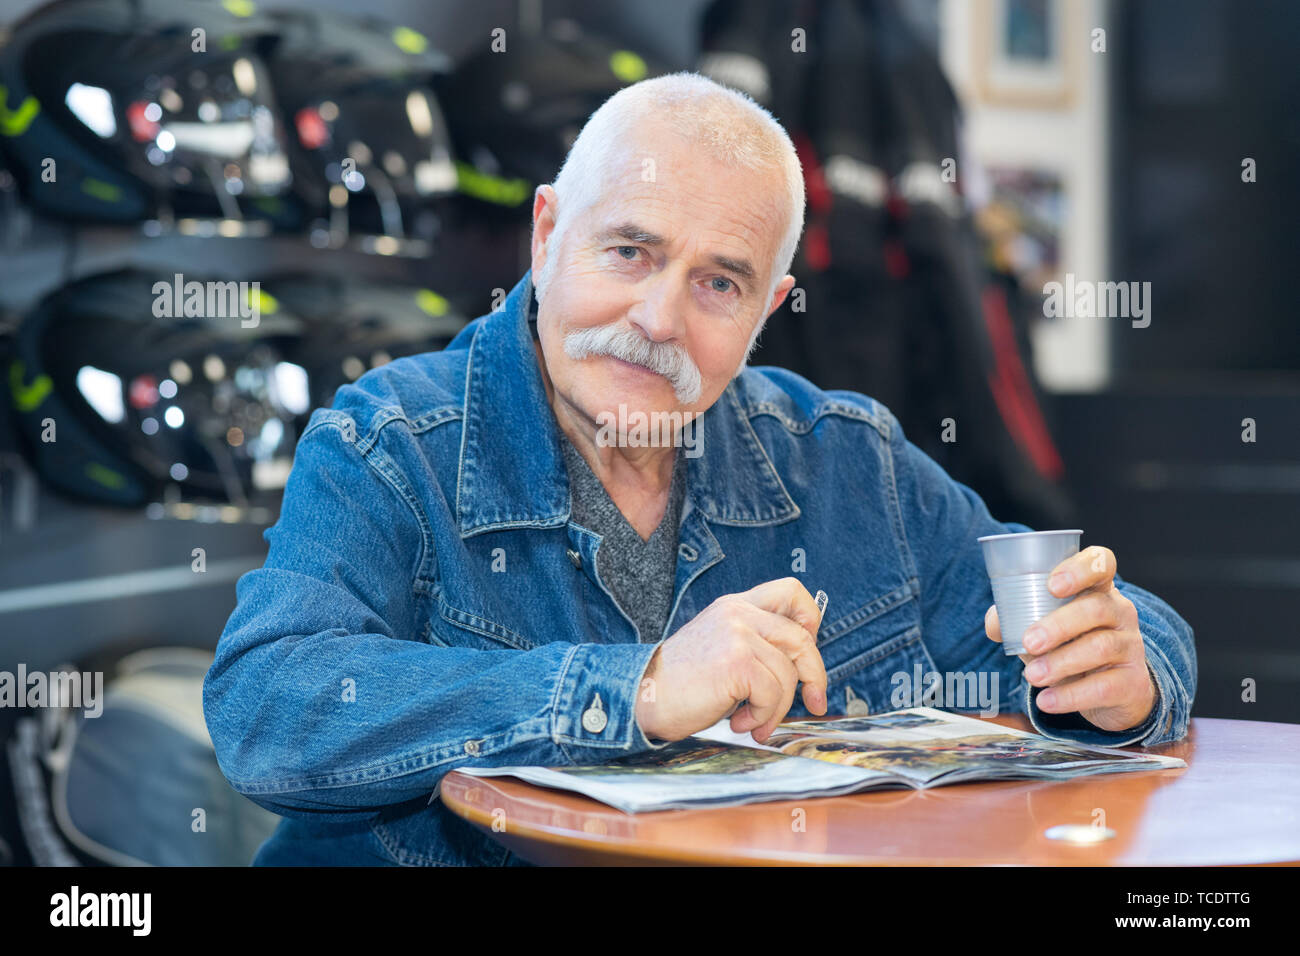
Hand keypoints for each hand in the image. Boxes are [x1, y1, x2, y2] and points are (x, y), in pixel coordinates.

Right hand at [636, 577, 828, 743]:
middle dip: (814, 676)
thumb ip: (757, 645)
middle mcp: (738, 613)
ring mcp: (737, 634)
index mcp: (735, 606)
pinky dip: (762, 716)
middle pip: (802, 637)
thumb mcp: (722, 650)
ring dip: (776, 708)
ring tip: (752, 720)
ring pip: (788, 674)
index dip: (810, 620)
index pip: (791, 591)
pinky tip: (740, 721)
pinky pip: (772, 693)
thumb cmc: (682, 684)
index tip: (808, 652)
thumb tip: (802, 667)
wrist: (642, 697)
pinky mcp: (737, 661)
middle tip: (813, 702)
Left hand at [984, 545, 1155, 732]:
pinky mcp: (1133, 682)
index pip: (1100, 563)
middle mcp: (1119, 612)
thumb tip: (994, 623)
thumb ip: (1015, 620)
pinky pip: (1104, 687)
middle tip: (1029, 642)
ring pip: (1101, 647)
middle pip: (1096, 608)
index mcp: (1097, 590)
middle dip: (1059, 625)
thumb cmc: (1071, 647)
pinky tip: (1046, 700)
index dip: (1080, 569)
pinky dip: (1071, 695)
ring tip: (1031, 676)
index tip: (1052, 585)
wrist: (1111, 693)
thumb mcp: (1042, 628)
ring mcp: (1130, 646)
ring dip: (1061, 662)